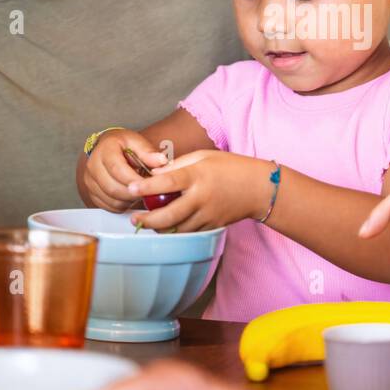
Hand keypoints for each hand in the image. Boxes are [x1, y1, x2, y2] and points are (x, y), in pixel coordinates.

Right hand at [78, 128, 169, 211]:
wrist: (107, 148)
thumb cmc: (123, 145)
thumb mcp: (137, 142)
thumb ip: (148, 152)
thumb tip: (161, 161)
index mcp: (105, 150)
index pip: (117, 169)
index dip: (135, 180)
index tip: (149, 184)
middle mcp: (93, 166)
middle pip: (113, 188)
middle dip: (134, 193)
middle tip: (149, 191)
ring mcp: (90, 181)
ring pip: (112, 200)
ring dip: (130, 200)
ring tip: (140, 191)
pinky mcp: (92, 193)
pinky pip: (109, 206)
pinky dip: (123, 205)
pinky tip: (131, 196)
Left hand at [125, 150, 270, 232]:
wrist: (258, 188)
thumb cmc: (230, 167)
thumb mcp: (203, 157)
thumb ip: (177, 166)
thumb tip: (154, 175)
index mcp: (198, 175)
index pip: (167, 182)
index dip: (146, 187)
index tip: (131, 188)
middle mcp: (201, 197)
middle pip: (169, 215)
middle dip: (148, 220)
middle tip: (134, 218)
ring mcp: (207, 215)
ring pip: (177, 229)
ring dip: (159, 227)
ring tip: (147, 222)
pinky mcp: (212, 226)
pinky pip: (189, 232)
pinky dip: (176, 230)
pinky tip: (167, 226)